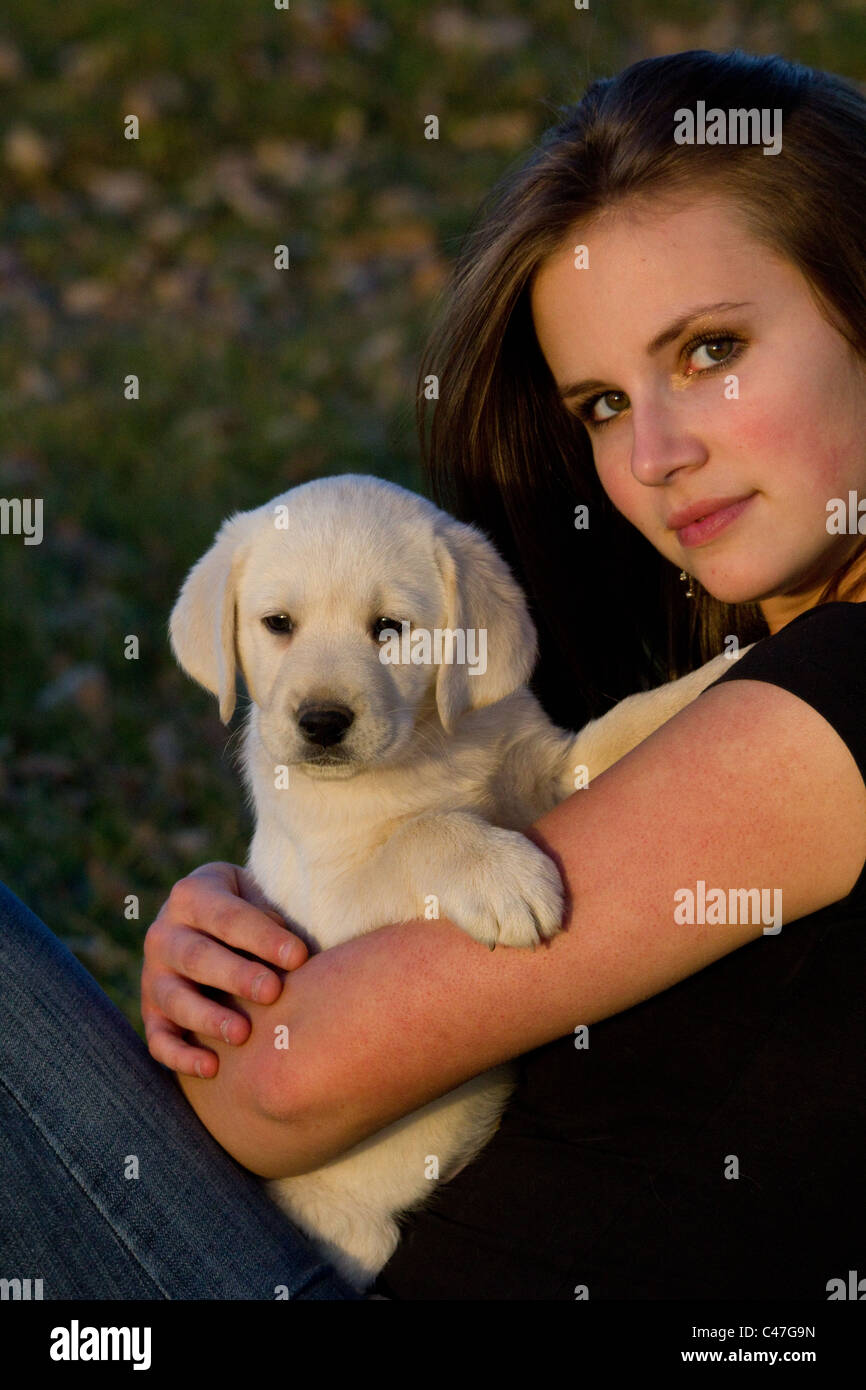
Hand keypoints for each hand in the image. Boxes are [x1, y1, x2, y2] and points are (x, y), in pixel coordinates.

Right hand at [142, 861, 308, 1078]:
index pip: (228, 917)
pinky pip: (159, 1039)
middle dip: (236, 976)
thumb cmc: (249, 912)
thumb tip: (295, 956)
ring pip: (175, 999)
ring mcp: (153, 976)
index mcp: (190, 895)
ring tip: (243, 1034)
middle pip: (197, 957)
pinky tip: (211, 1069)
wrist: (211, 924)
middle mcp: (163, 934)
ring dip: (208, 1018)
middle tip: (272, 991)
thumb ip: (271, 919)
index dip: (263, 937)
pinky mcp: (152, 1014)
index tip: (299, 957)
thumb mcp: (257, 897)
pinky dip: (181, 1056)